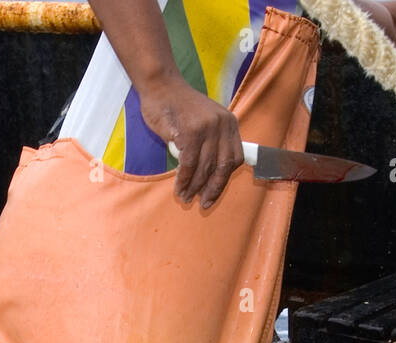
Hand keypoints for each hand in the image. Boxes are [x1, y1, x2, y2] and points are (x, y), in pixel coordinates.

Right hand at [138, 74, 242, 208]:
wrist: (160, 86)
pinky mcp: (191, 132)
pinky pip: (189, 164)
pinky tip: (179, 187)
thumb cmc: (177, 107)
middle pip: (222, 166)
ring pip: (205, 167)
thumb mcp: (203, 122)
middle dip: (212, 189)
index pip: (234, 158)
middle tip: (203, 203)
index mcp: (229, 123)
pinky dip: (183, 179)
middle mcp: (222, 125)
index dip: (224, 180)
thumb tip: (207, 176)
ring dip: (194, 187)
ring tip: (185, 197)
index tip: (213, 193)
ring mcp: (207, 128)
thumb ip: (210, 143)